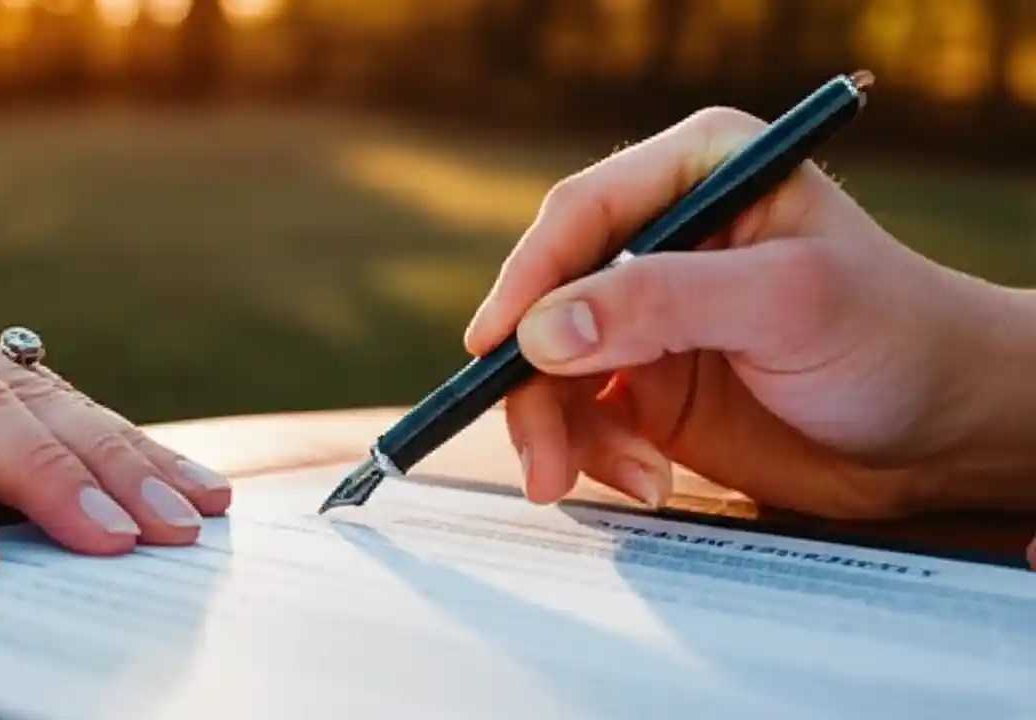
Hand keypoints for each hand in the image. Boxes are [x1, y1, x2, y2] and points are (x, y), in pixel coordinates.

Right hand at [464, 108, 1035, 558]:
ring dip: (561, 430)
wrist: (938, 433)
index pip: (581, 214)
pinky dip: (596, 456)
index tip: (495, 346)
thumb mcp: (784, 304)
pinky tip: (650, 482)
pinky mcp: (648, 384)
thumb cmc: (891, 338)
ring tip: (619, 481)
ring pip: (551, 367)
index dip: (529, 278)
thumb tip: (539, 331)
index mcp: (697, 174)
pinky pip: (582, 416)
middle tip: (543, 456)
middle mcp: (660, 241)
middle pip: (549, 299)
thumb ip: (661, 304)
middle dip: (536, 382)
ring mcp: (649, 318)